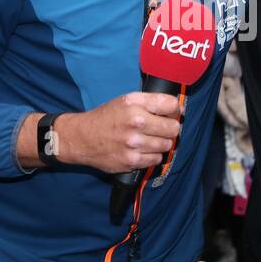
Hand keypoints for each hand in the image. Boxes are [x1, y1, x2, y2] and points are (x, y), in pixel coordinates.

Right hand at [59, 92, 181, 172]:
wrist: (82, 138)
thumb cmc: (106, 118)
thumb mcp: (125, 100)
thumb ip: (150, 102)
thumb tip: (178, 109)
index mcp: (134, 103)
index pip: (171, 105)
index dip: (174, 110)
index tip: (171, 114)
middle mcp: (135, 122)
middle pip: (173, 128)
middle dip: (170, 128)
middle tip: (161, 129)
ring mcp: (134, 143)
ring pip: (167, 145)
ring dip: (161, 143)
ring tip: (149, 140)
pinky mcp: (131, 161)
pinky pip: (156, 159)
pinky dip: (152, 156)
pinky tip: (142, 150)